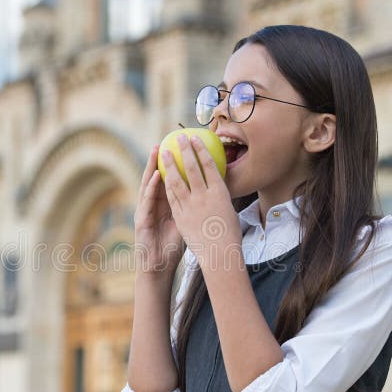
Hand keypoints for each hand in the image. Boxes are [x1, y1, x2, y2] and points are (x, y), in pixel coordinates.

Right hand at [134, 144, 185, 277]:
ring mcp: (145, 211)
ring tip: (157, 150)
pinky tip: (158, 175)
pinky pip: (148, 200)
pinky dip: (152, 187)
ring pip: (149, 185)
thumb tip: (214, 197)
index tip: (180, 147)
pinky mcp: (141, 220)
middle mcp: (153, 205)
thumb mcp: (186, 224)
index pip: (168, 180)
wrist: (159, 267)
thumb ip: (192, 208)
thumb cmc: (173, 247)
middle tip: (167, 140)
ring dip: (152, 166)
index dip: (172, 164)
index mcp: (164, 205)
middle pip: (157, 177)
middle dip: (161, 159)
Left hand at [160, 135, 240, 269]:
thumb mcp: (228, 209)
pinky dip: (167, 184)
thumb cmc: (228, 233)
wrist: (218, 254)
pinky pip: (172, 197)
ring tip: (164, 152)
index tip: (195, 139)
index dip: (201, 150)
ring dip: (170, 164)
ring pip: (177, 180)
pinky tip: (162, 176)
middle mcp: (204, 197)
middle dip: (185, 150)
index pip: (209, 166)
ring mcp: (190, 207)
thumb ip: (219, 195)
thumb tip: (215, 182)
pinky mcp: (180, 216)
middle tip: (179, 137)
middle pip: (192, 168)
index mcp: (220, 193)